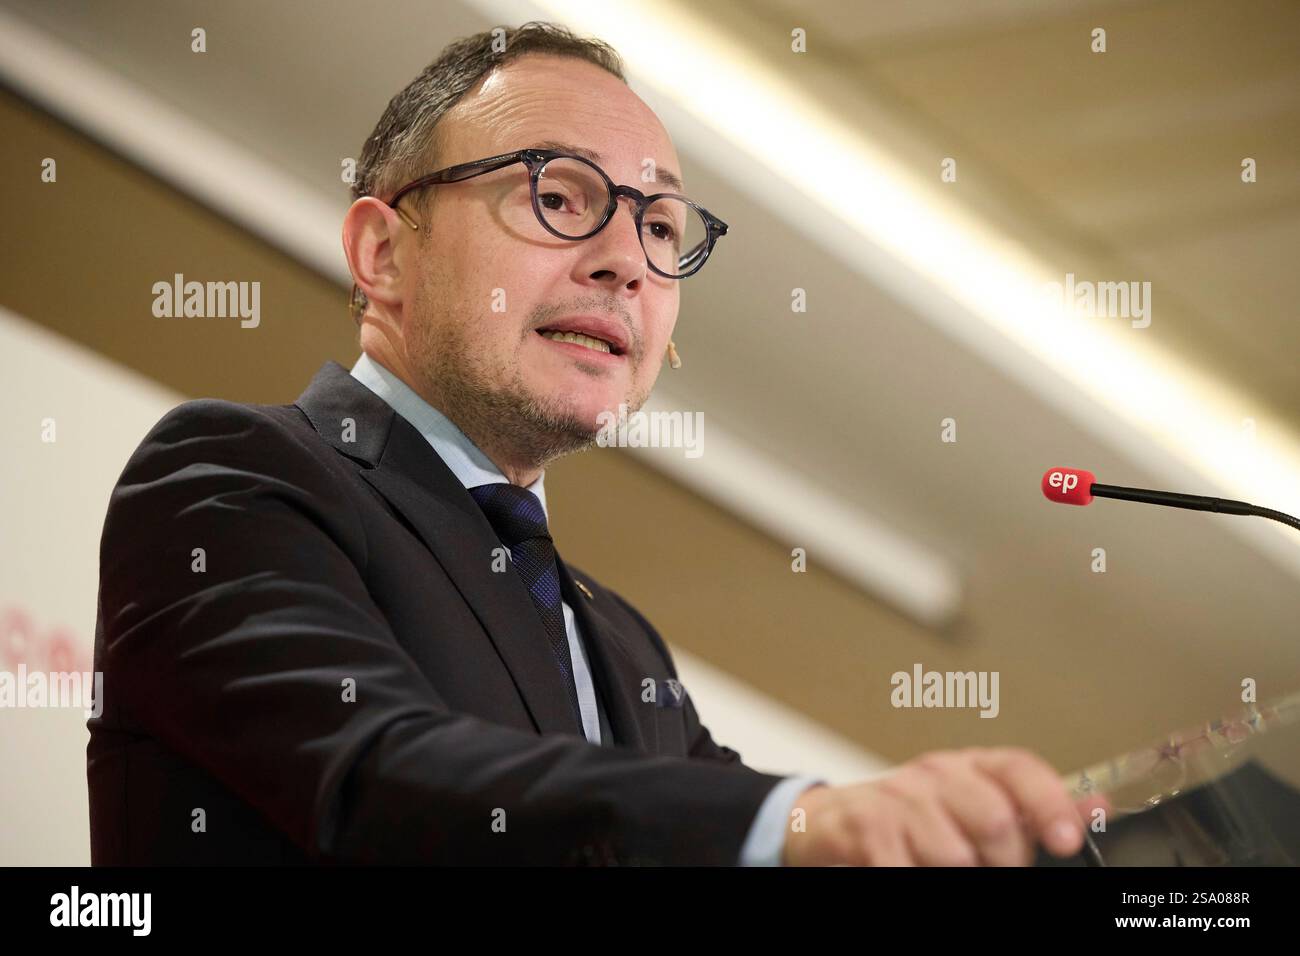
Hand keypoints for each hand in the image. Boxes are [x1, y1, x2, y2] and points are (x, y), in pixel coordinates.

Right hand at [781, 747, 1110, 865]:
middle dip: (1003, 862)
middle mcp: (936, 774)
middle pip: (995, 819)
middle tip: (990, 870)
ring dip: (953, 876)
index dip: (1050, 802)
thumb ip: (1032, 810)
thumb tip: (1098, 808)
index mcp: (970, 767)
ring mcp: (899, 799)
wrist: (831, 824)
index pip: (1018, 768)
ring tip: (940, 869)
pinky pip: (905, 869)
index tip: (1066, 841)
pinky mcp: (866, 829)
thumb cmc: (911, 822)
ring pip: (953, 855)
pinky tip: (911, 871)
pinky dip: (913, 879)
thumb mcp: (972, 808)